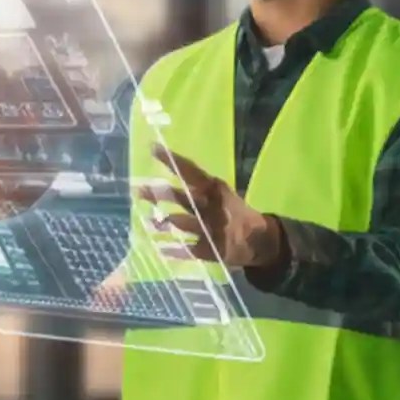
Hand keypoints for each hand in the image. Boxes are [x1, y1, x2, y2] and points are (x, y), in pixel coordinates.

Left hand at [137, 143, 282, 268]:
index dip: (171, 160)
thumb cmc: (236, 212)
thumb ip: (200, 190)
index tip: (152, 149)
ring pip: (180, 222)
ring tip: (148, 222)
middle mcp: (211, 205)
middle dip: (159, 194)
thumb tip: (169, 183)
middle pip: (180, 197)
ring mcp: (209, 227)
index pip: (190, 170)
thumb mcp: (223, 195)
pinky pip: (186, 249)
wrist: (260, 240)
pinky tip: (160, 250)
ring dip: (162, 223)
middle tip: (138, 191)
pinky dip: (172, 250)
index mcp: (215, 188)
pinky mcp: (209, 249)